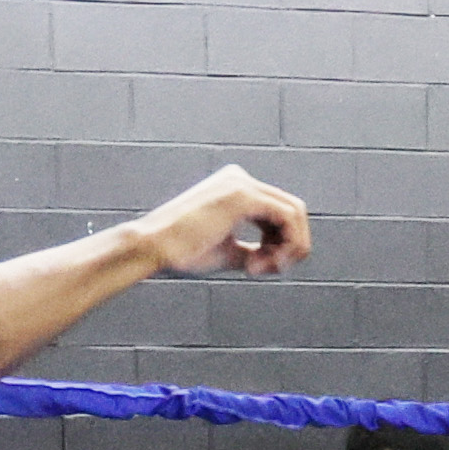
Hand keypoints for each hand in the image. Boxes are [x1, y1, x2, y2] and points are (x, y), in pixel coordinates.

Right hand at [131, 165, 310, 278]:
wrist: (153, 247)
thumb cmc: (179, 252)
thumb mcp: (226, 251)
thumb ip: (252, 249)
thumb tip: (275, 258)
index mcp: (235, 188)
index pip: (278, 212)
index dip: (279, 245)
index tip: (257, 269)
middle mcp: (240, 179)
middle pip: (292, 211)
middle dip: (289, 246)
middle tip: (266, 270)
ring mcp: (242, 184)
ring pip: (295, 213)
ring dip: (287, 248)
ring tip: (259, 268)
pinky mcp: (244, 195)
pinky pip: (288, 217)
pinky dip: (284, 244)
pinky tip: (257, 263)